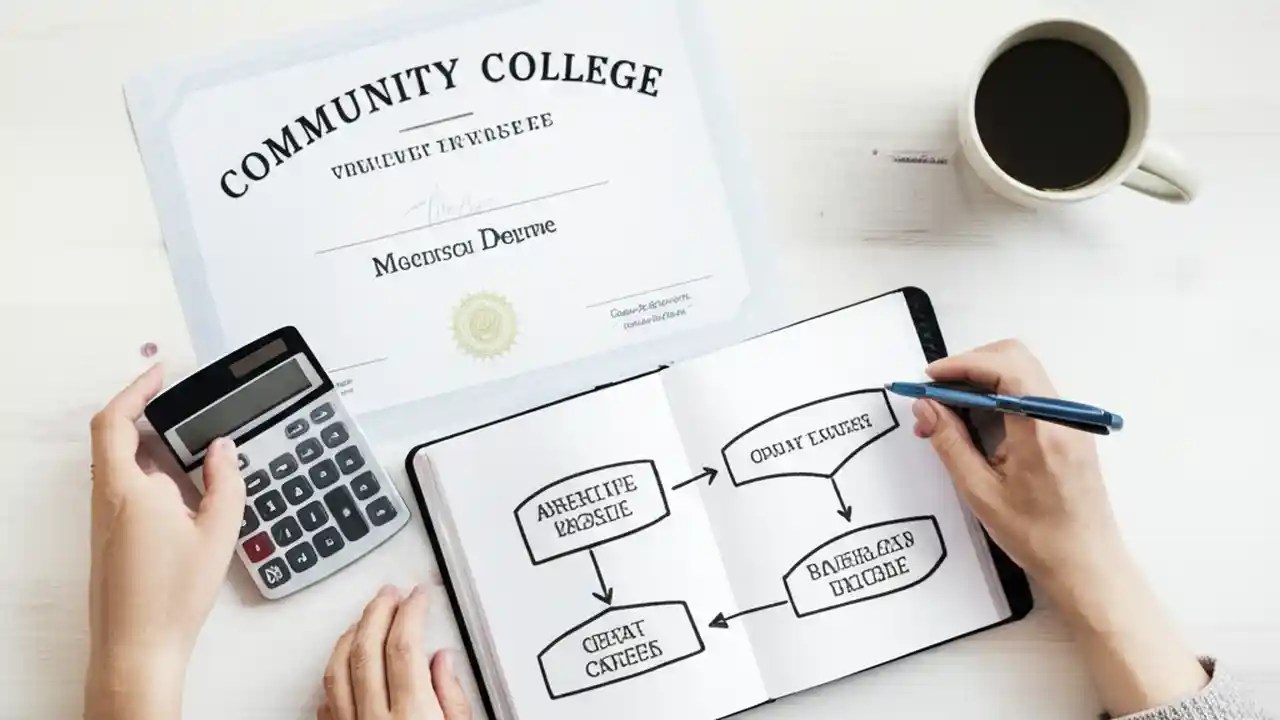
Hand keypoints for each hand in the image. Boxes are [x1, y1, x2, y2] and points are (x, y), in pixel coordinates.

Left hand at [84, 365, 246, 719]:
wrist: (138, 648)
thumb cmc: (171, 597)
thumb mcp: (217, 533)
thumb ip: (225, 482)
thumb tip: (223, 449)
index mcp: (127, 489)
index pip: (115, 421)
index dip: (136, 390)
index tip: (161, 375)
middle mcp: (108, 499)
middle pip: (118, 439)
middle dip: (153, 418)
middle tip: (188, 410)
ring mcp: (106, 519)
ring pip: (125, 466)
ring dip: (156, 451)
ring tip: (198, 453)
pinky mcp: (112, 537)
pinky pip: (129, 490)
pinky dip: (155, 477)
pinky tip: (188, 495)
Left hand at [319, 586, 470, 719]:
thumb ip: (453, 700)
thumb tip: (444, 662)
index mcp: (413, 715)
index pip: (404, 647)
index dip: (411, 612)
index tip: (418, 596)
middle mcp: (375, 719)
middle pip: (366, 650)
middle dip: (378, 612)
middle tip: (389, 594)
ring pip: (338, 670)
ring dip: (351, 636)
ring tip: (365, 619)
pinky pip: (327, 699)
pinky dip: (336, 672)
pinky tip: (346, 663)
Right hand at [910, 339, 1117, 595]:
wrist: (1087, 563)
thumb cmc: (1039, 536)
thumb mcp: (980, 491)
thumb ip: (950, 443)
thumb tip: (927, 408)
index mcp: (1041, 429)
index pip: (1003, 367)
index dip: (961, 364)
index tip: (930, 379)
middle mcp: (1062, 416)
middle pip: (1014, 358)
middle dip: (969, 367)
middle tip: (936, 393)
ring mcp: (1070, 421)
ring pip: (1022, 373)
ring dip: (983, 382)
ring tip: (950, 414)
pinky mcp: (1070, 429)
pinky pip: (1031, 395)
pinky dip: (1000, 397)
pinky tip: (977, 424)